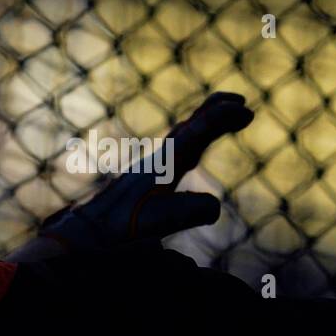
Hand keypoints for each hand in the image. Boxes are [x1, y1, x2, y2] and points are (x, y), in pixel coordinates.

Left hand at [41, 92, 254, 251]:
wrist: (91, 229)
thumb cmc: (124, 225)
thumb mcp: (160, 220)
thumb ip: (188, 211)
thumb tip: (216, 206)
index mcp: (165, 162)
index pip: (197, 131)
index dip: (221, 117)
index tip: (244, 109)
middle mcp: (161, 157)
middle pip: (194, 125)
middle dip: (218, 111)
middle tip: (244, 105)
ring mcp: (155, 165)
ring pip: (186, 135)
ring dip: (209, 124)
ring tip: (230, 119)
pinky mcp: (150, 176)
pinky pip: (179, 149)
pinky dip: (196, 140)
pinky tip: (196, 152)